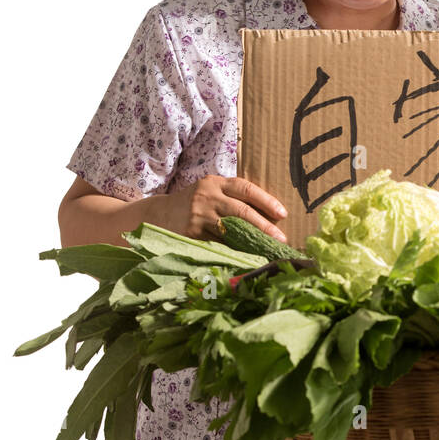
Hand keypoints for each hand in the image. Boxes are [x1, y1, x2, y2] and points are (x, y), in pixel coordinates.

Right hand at [166, 175, 288, 242]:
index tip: (282, 213)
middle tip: (280, 237)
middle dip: (264, 226)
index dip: (266, 201)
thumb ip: (232, 197)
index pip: (246, 188)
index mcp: (215, 183)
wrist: (156, 214)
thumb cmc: (193, 204)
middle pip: (241, 211)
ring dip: (251, 241)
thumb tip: (268, 215)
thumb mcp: (210, 192)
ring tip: (267, 249)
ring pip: (231, 229)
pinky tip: (246, 256)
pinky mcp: (190, 233)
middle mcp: (207, 196)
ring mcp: (198, 215)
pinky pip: (217, 243)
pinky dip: (233, 250)